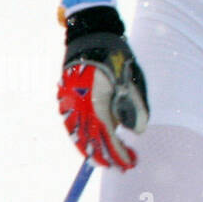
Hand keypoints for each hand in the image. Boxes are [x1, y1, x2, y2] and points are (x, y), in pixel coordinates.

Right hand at [57, 6, 148, 169]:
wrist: (91, 36)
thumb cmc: (118, 58)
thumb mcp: (133, 82)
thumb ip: (136, 108)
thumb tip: (138, 133)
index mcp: (96, 104)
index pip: (108, 138)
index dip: (119, 154)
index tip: (131, 163)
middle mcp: (78, 107)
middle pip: (89, 142)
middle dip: (106, 156)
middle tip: (123, 165)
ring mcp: (67, 103)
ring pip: (77, 135)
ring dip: (91, 149)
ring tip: (108, 157)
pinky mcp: (64, 98)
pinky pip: (71, 124)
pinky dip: (81, 136)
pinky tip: (92, 140)